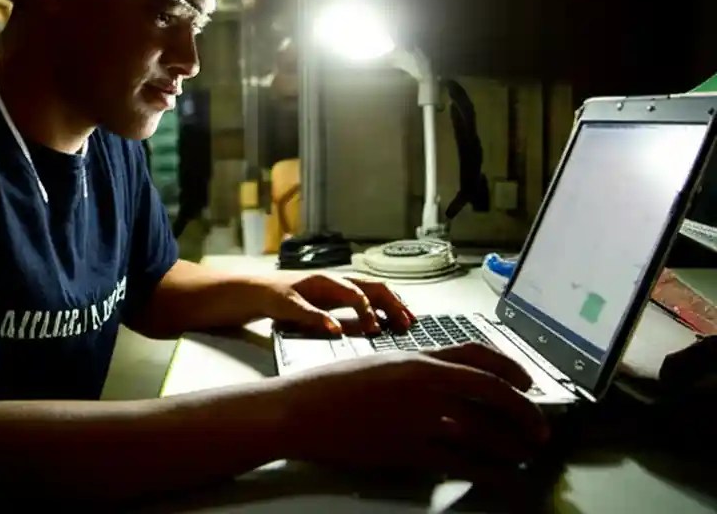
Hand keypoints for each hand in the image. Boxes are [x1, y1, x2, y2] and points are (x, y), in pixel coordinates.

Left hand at [265, 271, 413, 334]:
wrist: (258, 291)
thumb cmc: (272, 295)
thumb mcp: (288, 307)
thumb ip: (312, 317)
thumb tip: (336, 330)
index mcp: (326, 281)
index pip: (356, 293)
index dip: (368, 311)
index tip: (374, 330)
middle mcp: (336, 281)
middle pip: (373, 287)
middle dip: (392, 303)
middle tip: (407, 322)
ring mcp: (338, 288)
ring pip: (373, 290)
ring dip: (391, 303)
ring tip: (408, 319)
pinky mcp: (337, 296)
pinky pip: (366, 297)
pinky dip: (381, 306)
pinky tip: (389, 318)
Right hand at [278, 343, 548, 480]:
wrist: (299, 410)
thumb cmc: (329, 387)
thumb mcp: (378, 364)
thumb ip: (416, 372)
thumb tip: (448, 386)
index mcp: (417, 359)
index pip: (481, 358)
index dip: (513, 370)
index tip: (528, 385)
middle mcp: (426, 385)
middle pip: (496, 396)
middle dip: (526, 415)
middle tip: (538, 429)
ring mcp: (421, 418)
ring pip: (488, 432)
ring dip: (514, 447)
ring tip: (524, 455)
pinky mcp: (412, 450)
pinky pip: (467, 463)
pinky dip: (494, 473)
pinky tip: (504, 478)